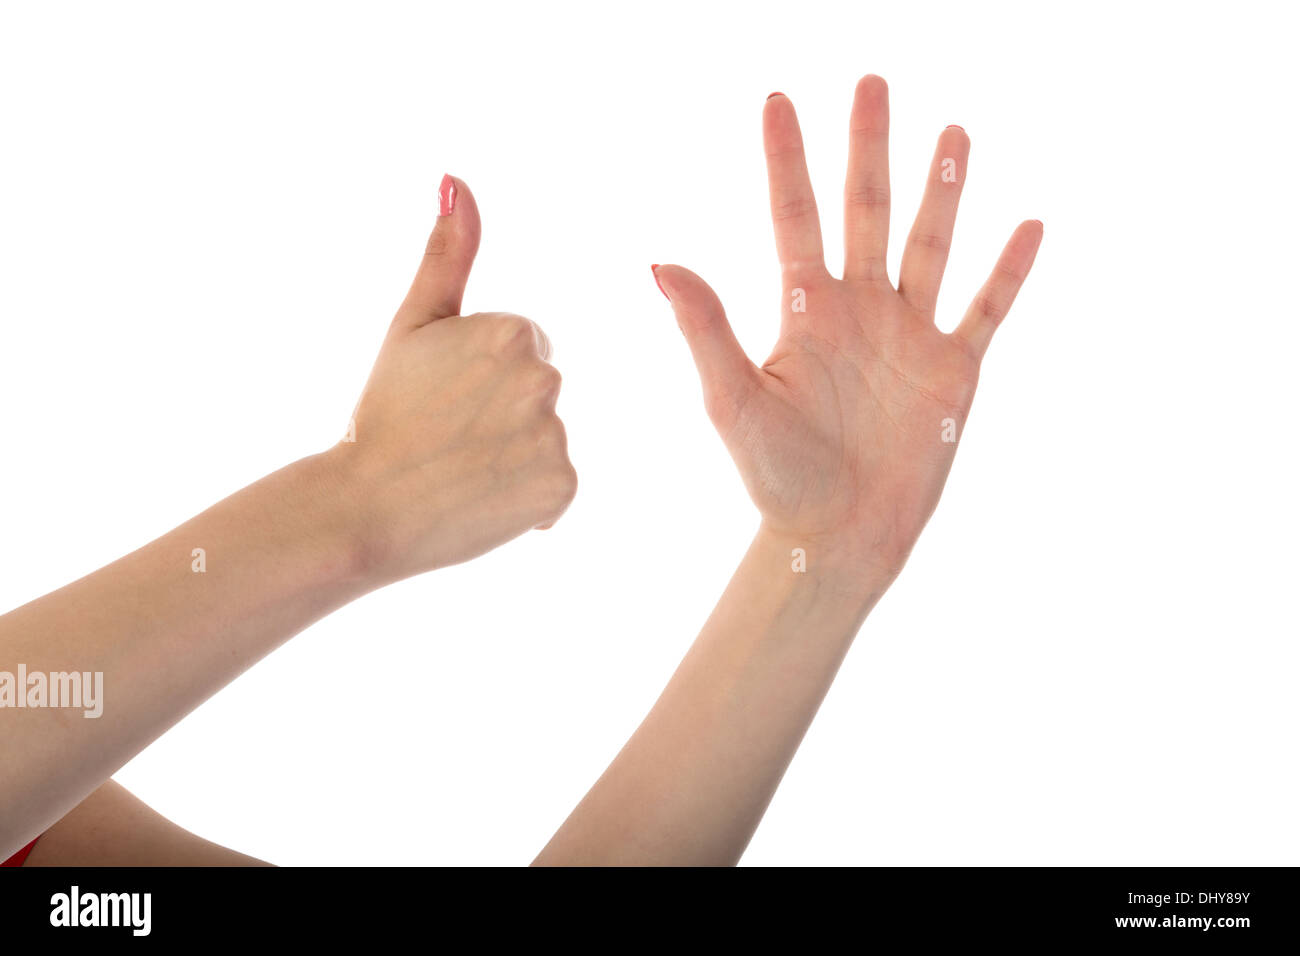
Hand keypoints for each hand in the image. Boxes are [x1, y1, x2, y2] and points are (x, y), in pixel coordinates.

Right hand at [329, 175, 576, 582]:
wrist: (364, 508)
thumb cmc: (383, 414)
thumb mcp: (412, 324)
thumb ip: (448, 254)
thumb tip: (456, 182)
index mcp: (515, 332)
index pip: (523, 346)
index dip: (479, 375)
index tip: (443, 397)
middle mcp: (545, 378)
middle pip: (538, 390)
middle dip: (501, 412)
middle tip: (448, 436)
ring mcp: (554, 436)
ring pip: (545, 439)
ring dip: (514, 457)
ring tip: (462, 471)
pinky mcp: (559, 487)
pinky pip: (556, 488)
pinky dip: (528, 500)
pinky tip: (484, 500)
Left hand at [653, 77, 1040, 573]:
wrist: (838, 535)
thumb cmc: (776, 476)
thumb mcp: (733, 401)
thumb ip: (706, 329)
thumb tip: (659, 262)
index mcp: (804, 311)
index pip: (793, 217)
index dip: (786, 161)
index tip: (777, 101)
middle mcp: (858, 310)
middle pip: (865, 212)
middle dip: (869, 149)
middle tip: (872, 84)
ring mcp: (908, 336)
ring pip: (928, 246)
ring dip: (941, 192)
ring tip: (953, 133)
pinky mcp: (953, 371)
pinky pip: (986, 310)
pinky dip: (1008, 272)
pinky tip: (1027, 225)